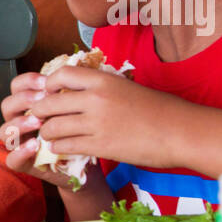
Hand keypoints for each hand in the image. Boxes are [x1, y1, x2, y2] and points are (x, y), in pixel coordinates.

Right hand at [0, 72, 83, 189]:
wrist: (87, 164)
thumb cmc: (82, 132)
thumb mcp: (77, 108)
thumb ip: (70, 92)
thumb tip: (75, 68)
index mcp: (30, 105)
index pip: (17, 86)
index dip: (28, 81)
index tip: (46, 82)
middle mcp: (20, 122)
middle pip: (7, 105)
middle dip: (23, 100)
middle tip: (43, 100)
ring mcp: (19, 143)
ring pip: (4, 131)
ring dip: (19, 124)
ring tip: (38, 122)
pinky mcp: (23, 163)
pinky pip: (11, 159)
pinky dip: (20, 152)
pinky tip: (35, 145)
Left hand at [28, 65, 186, 170]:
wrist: (181, 132)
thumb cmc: (159, 109)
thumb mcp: (127, 87)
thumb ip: (101, 88)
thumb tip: (76, 90)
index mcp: (103, 80)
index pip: (61, 74)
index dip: (49, 84)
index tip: (49, 93)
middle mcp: (96, 99)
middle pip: (49, 102)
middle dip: (40, 112)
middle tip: (40, 117)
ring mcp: (96, 123)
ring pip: (52, 127)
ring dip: (46, 132)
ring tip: (49, 135)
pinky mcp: (100, 146)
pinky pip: (64, 146)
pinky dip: (57, 147)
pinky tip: (60, 147)